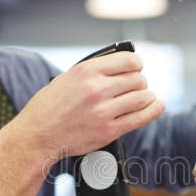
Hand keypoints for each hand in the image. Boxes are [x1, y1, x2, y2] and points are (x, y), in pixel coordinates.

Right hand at [17, 51, 164, 157]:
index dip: (137, 64)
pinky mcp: (109, 130)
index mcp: (87, 71)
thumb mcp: (67, 78)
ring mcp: (104, 110)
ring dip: (147, 96)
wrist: (37, 135)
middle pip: (138, 79)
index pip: (128, 60)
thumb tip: (120, 64)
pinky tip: (158, 105)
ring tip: (145, 97)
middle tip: (137, 86)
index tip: (137, 68)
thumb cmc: (50, 106)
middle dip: (140, 82)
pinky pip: (141, 117)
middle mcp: (97, 88)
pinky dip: (154, 110)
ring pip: (142, 97)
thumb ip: (92, 70)